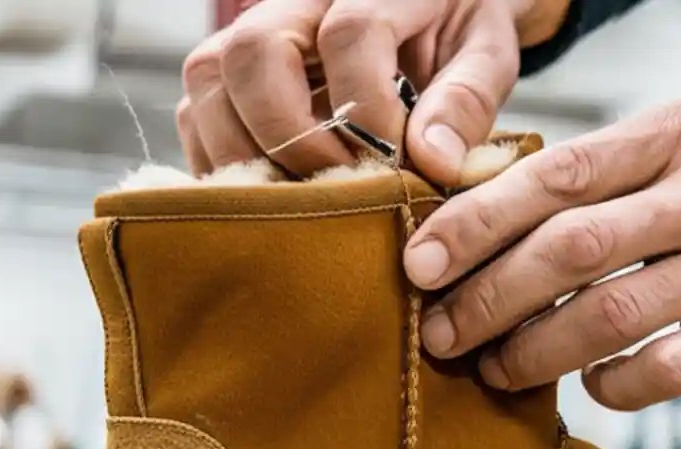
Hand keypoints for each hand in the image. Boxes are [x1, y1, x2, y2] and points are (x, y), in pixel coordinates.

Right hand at [179, 0, 570, 182]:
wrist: (431, 10)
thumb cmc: (455, 33)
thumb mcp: (486, 55)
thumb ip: (467, 100)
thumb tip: (433, 162)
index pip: (349, 34)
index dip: (369, 109)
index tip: (398, 163)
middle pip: (252, 51)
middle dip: (291, 135)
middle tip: (338, 185)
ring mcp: (249, 32)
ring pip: (208, 83)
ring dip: (246, 155)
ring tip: (302, 198)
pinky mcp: (224, 72)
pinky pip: (194, 117)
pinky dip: (223, 165)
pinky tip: (271, 194)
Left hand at [405, 99, 680, 409]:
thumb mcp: (680, 137)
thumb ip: (595, 171)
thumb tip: (479, 215)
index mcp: (672, 136)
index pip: (553, 176)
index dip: (475, 222)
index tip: (419, 261)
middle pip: (569, 251)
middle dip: (486, 298)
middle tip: (439, 331)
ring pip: (609, 317)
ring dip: (532, 352)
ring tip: (491, 366)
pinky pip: (669, 371)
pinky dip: (612, 385)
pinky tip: (584, 385)